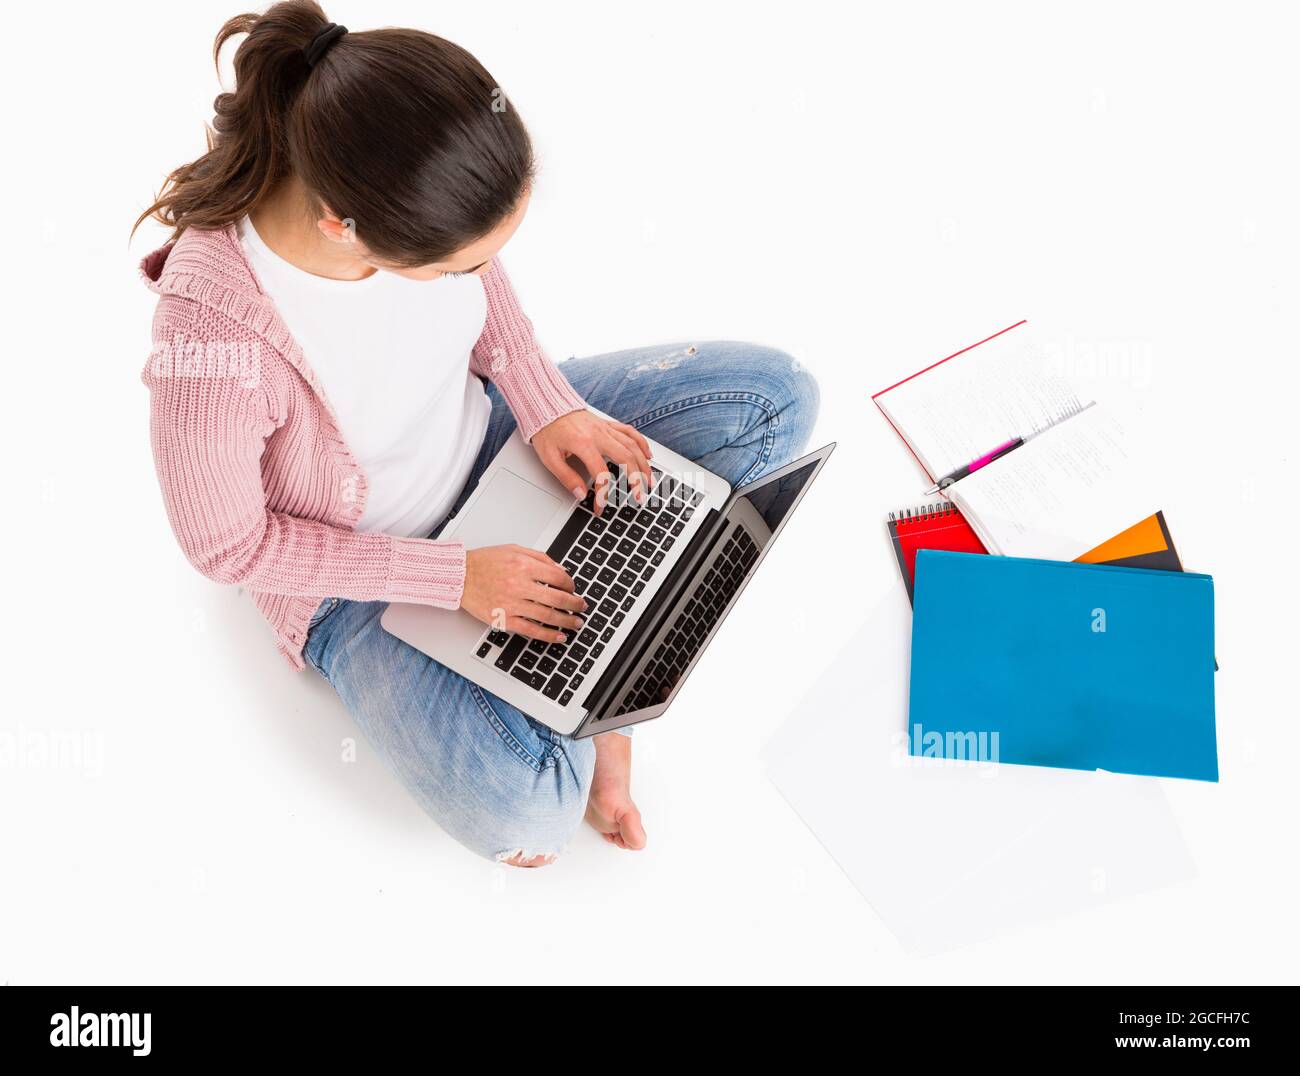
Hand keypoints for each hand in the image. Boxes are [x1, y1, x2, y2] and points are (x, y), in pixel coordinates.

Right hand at [461, 544, 587, 642]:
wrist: (459, 576)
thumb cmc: (484, 562)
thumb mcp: (514, 549)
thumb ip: (540, 558)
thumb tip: (562, 570)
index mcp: (524, 566)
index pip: (558, 578)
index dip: (571, 585)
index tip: (573, 589)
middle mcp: (519, 585)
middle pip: (558, 599)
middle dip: (575, 605)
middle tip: (582, 607)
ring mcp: (512, 604)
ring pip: (547, 616)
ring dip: (567, 621)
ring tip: (576, 623)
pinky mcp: (504, 619)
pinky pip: (531, 630)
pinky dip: (548, 635)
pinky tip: (559, 636)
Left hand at [532, 410, 653, 511]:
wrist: (547, 405)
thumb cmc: (547, 430)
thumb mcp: (549, 457)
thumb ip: (566, 477)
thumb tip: (581, 494)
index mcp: (583, 444)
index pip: (600, 473)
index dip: (603, 494)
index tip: (601, 507)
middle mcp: (599, 434)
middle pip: (625, 458)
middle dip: (636, 480)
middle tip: (640, 497)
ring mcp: (605, 428)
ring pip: (632, 446)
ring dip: (643, 465)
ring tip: (649, 482)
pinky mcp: (608, 424)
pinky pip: (630, 432)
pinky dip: (642, 443)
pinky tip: (648, 456)